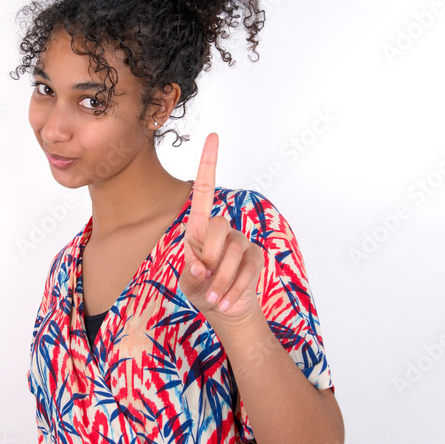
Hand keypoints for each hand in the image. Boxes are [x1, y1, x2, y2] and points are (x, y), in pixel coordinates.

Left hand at [178, 133, 265, 327]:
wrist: (224, 308)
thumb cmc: (201, 288)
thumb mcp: (188, 283)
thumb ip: (191, 274)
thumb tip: (200, 266)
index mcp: (199, 228)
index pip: (203, 190)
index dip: (208, 163)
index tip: (213, 136)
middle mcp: (222, 229)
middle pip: (218, 228)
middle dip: (210, 257)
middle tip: (206, 278)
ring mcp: (242, 241)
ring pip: (233, 253)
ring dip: (220, 282)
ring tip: (214, 297)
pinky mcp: (256, 256)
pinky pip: (247, 270)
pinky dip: (233, 291)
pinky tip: (225, 303)